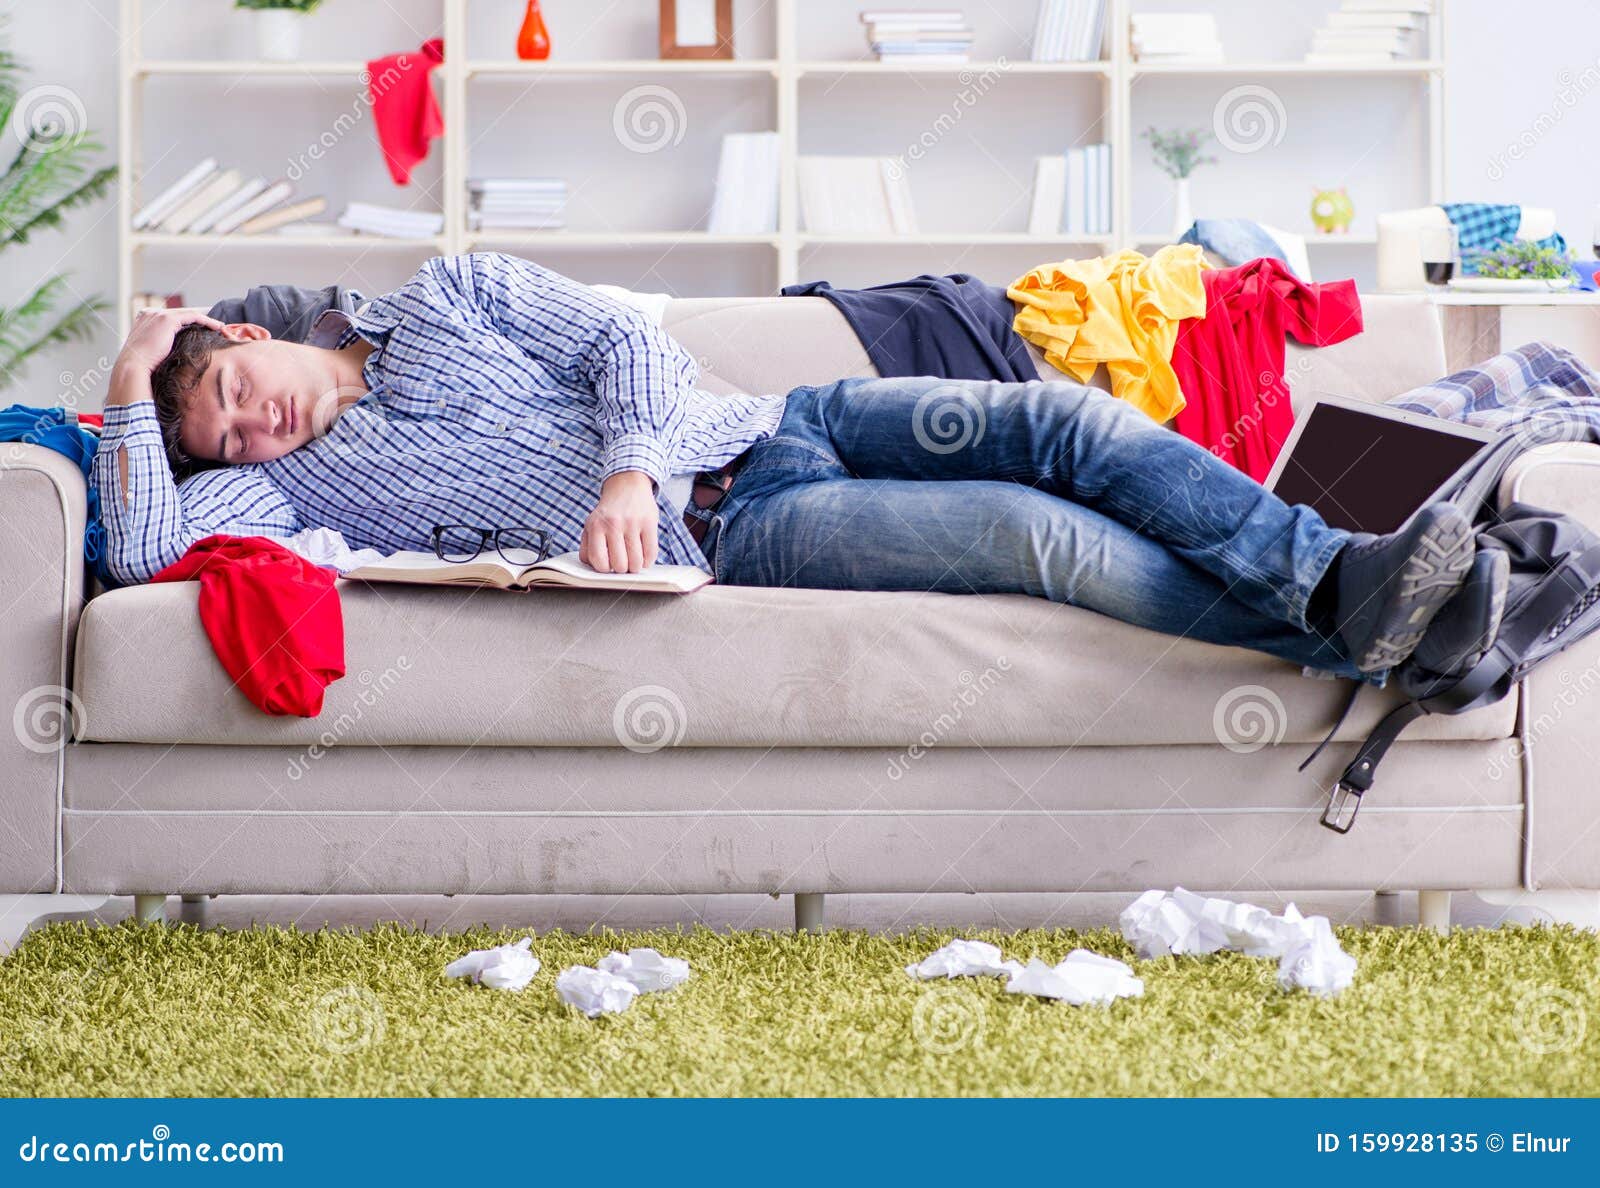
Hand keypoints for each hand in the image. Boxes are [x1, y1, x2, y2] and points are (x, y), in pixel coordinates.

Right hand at [109, 307, 227, 395]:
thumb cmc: (143, 365)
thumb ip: (163, 345)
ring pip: (189, 313)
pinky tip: (218, 327)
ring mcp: (158, 314)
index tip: (204, 328)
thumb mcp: (153, 351)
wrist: (133, 366)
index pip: (173, 316)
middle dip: (200, 319)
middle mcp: (151, 312)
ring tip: (220, 327)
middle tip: (216, 326)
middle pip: (182, 313)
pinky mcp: (167, 319)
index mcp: (145, 318)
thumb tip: (178, 352)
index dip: (190, 321)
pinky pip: (193, 316)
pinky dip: (207, 321)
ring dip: (207, 320)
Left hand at [580, 471, 659, 573]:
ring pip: (636, 562)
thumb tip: (593, 568)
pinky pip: (651, 553)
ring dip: (635, 567)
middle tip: (623, 562)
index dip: (605, 569)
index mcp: (595, 526)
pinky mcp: (649, 522)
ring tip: (633, 561)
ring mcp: (632, 523)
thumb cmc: (609, 512)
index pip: (599, 561)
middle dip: (622, 569)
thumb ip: (587, 546)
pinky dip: (648, 561)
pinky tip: (643, 556)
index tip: (609, 566)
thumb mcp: (591, 524)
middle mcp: (613, 523)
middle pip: (619, 565)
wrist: (627, 486)